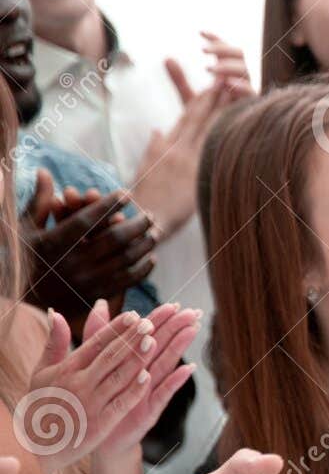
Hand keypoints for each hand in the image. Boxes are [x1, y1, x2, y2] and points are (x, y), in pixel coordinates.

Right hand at [19, 174, 152, 328]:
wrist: (29, 302)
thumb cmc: (30, 259)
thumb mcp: (27, 230)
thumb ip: (40, 201)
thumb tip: (45, 171)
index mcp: (54, 244)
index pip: (87, 220)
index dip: (109, 205)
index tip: (127, 193)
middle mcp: (72, 264)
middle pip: (115, 239)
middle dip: (138, 224)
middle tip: (151, 214)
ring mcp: (87, 281)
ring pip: (126, 259)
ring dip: (145, 244)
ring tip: (156, 232)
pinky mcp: (98, 295)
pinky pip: (128, 280)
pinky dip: (143, 268)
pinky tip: (151, 257)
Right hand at [23, 303, 158, 473]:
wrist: (38, 445)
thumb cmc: (42, 403)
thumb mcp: (42, 371)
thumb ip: (54, 343)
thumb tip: (58, 314)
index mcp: (67, 369)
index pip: (96, 344)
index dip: (116, 329)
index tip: (134, 315)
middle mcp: (79, 383)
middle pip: (110, 356)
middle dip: (131, 338)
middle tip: (150, 322)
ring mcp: (91, 403)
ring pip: (119, 377)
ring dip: (137, 358)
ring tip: (153, 340)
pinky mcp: (100, 423)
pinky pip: (121, 403)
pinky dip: (134, 390)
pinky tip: (148, 376)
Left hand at [91, 302, 200, 454]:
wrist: (91, 434)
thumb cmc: (97, 397)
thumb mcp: (93, 362)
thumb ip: (98, 334)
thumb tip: (100, 303)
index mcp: (130, 361)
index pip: (147, 335)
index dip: (160, 320)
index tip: (174, 305)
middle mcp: (142, 374)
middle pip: (161, 347)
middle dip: (177, 328)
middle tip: (193, 312)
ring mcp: (147, 391)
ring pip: (165, 364)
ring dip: (179, 347)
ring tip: (192, 330)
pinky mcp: (149, 410)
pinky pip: (163, 393)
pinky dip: (176, 381)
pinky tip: (187, 368)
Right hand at [131, 36, 250, 239]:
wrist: (143, 218)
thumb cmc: (143, 198)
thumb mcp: (145, 168)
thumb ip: (155, 147)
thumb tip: (158, 130)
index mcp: (163, 147)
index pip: (186, 118)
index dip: (200, 101)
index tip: (211, 87)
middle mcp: (177, 150)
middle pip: (199, 118)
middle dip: (213, 97)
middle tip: (227, 79)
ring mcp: (189, 161)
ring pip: (209, 130)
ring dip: (223, 110)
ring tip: (235, 93)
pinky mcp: (198, 175)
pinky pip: (215, 151)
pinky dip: (227, 135)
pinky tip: (241, 124)